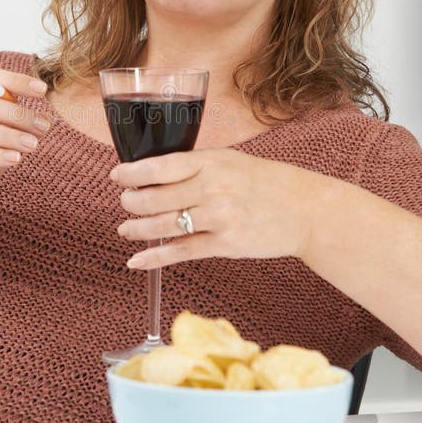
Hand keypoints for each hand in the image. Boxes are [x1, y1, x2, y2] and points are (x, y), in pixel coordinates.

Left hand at [109, 148, 329, 269]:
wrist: (305, 210)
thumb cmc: (267, 182)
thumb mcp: (230, 161)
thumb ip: (197, 166)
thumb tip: (156, 173)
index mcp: (211, 162)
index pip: (160, 166)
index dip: (132, 173)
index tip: (117, 175)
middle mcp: (212, 188)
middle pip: (155, 198)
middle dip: (131, 201)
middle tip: (124, 202)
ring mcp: (218, 217)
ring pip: (164, 225)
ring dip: (137, 228)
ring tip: (125, 228)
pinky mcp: (225, 244)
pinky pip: (181, 251)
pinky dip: (154, 258)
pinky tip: (136, 261)